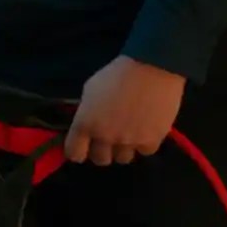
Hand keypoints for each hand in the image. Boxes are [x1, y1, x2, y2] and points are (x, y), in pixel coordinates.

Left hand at [64, 55, 185, 165]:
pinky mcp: (151, 141)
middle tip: (109, 139)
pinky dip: (145, 143)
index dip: (78, 151)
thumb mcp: (91, 89)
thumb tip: (88, 124)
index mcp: (85, 124)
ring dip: (124, 148)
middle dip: (103, 151)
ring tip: (130, 134)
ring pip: (123, 158)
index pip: (74, 153)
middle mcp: (104, 137)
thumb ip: (87, 111)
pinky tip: (147, 130)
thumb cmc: (117, 73)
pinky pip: (145, 151)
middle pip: (100, 159)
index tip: (83, 147)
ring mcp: (128, 141)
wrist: (152, 67)